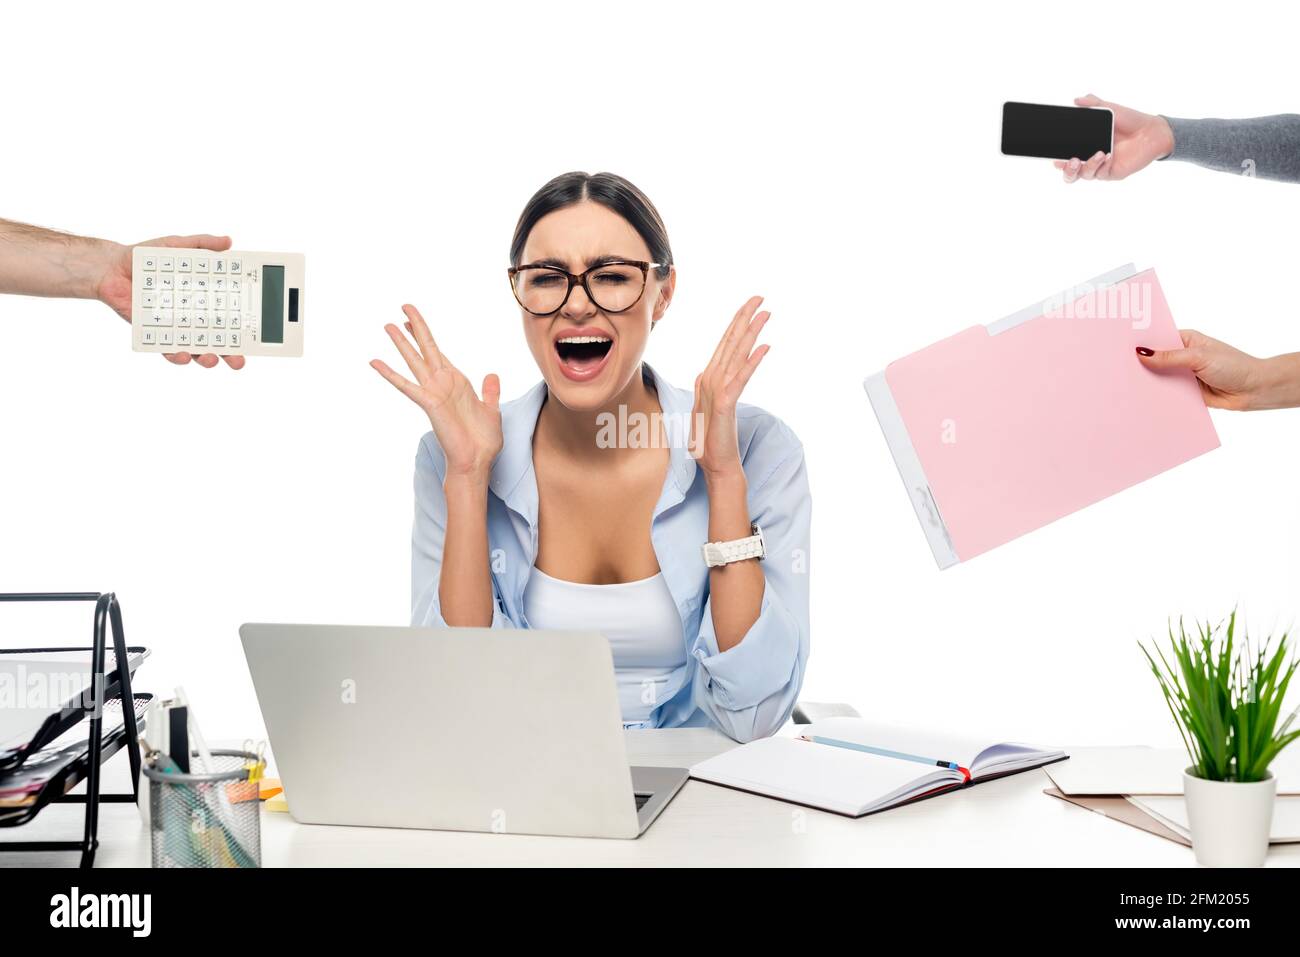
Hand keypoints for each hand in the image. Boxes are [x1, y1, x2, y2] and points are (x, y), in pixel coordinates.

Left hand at [98, 233, 242, 368]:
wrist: (110, 267)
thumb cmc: (144, 257)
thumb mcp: (177, 246)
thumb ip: (202, 244)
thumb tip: (229, 242)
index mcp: (202, 299)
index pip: (228, 315)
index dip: (242, 327)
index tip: (255, 334)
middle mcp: (191, 317)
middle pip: (217, 340)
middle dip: (231, 354)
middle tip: (239, 361)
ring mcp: (173, 327)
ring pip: (195, 350)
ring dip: (206, 359)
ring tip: (211, 359)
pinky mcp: (152, 333)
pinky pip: (166, 349)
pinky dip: (176, 355)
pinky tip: (182, 353)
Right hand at [371, 304, 503, 480]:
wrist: (477, 462)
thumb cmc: (483, 441)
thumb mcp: (491, 410)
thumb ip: (489, 392)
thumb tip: (492, 375)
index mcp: (456, 383)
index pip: (438, 353)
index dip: (426, 336)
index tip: (413, 321)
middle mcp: (442, 384)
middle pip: (426, 350)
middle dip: (415, 328)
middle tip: (403, 308)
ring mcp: (434, 392)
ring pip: (415, 361)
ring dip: (402, 343)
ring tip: (388, 325)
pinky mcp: (429, 403)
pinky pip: (407, 385)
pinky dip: (391, 374)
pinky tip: (375, 362)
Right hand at [689, 296, 770, 478]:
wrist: (716, 464)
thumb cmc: (710, 439)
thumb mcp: (705, 409)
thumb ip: (702, 389)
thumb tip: (702, 372)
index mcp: (708, 379)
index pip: (724, 344)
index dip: (736, 323)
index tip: (750, 305)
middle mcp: (711, 380)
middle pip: (729, 342)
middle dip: (744, 318)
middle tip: (759, 297)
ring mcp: (717, 391)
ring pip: (735, 355)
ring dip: (750, 333)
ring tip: (765, 314)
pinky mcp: (726, 404)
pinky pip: (741, 378)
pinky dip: (752, 362)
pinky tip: (765, 347)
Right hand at [1054, 94, 1173, 182]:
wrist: (1151, 129)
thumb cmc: (1129, 120)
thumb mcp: (1109, 109)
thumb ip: (1092, 104)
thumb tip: (1076, 99)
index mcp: (1085, 146)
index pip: (1065, 157)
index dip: (1058, 161)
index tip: (1055, 158)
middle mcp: (1090, 159)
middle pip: (1070, 174)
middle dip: (1068, 170)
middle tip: (1072, 161)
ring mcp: (1101, 168)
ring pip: (1084, 175)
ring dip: (1088, 166)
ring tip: (1099, 154)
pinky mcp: (1113, 172)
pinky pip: (1101, 174)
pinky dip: (1102, 166)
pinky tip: (1109, 156)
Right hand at [1137, 330, 1299, 410]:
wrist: (1254, 390)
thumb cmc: (1233, 366)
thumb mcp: (1199, 357)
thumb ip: (1169, 357)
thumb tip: (1142, 353)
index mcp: (1186, 340)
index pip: (1157, 338)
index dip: (1140, 342)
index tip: (1121, 347)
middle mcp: (1182, 356)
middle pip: (1155, 360)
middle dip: (1141, 365)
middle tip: (1119, 369)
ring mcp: (1183, 375)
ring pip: (1159, 378)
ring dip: (1149, 382)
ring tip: (1127, 386)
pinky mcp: (1185, 392)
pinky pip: (1167, 394)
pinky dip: (1158, 397)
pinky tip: (1144, 399)